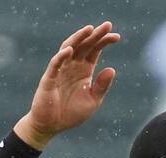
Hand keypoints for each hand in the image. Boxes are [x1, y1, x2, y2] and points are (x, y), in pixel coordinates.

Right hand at [17, 22, 119, 147]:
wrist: (52, 126)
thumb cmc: (71, 113)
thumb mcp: (93, 100)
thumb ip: (102, 86)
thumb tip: (112, 69)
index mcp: (84, 71)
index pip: (94, 51)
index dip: (104, 42)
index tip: (117, 36)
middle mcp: (72, 67)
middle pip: (84, 46)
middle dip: (95, 35)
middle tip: (107, 25)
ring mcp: (60, 71)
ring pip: (68, 49)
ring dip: (78, 39)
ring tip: (89, 29)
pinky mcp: (49, 79)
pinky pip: (55, 65)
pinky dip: (61, 57)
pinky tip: (70, 50)